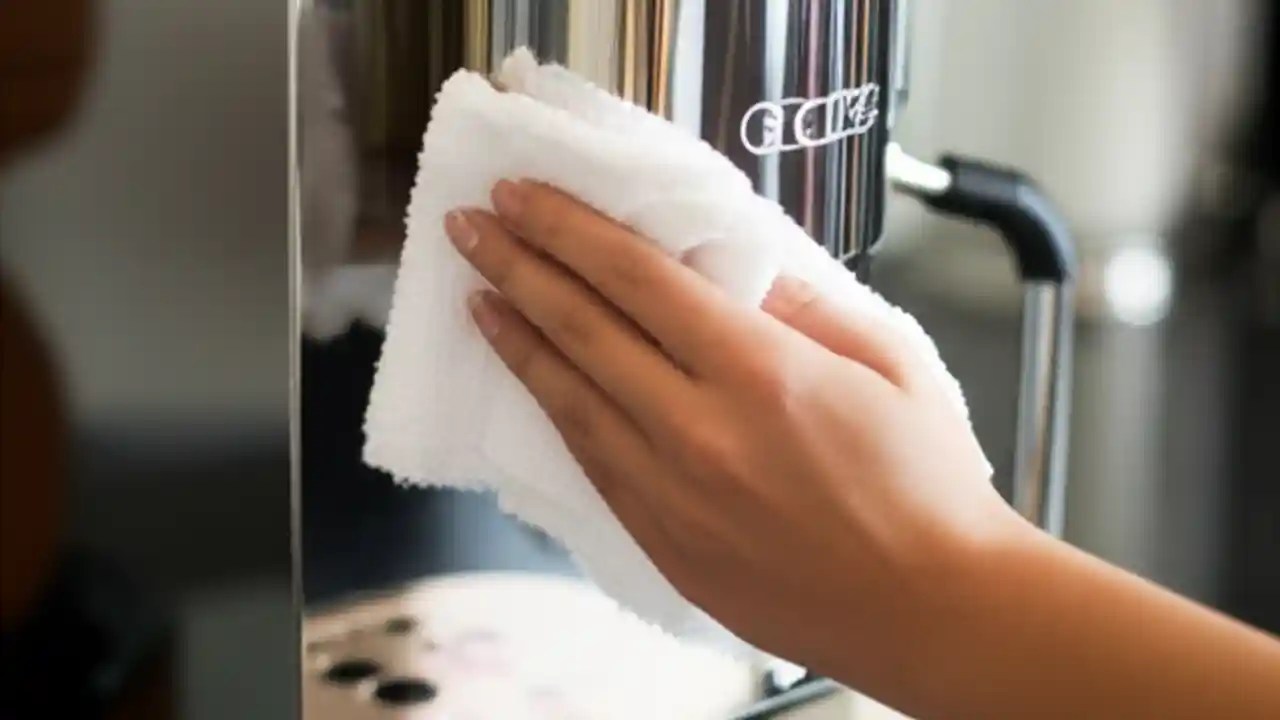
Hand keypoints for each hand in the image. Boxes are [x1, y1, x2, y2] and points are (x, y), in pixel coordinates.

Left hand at [444, 179, 1022, 675]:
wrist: (931, 610)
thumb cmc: (928, 488)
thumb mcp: (892, 360)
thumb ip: (807, 304)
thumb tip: (741, 270)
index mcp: (759, 373)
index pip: (634, 279)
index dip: (567, 229)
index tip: (521, 197)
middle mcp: (699, 432)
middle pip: (582, 331)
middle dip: (517, 268)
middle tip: (470, 228)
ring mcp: (672, 495)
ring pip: (569, 401)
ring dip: (515, 341)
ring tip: (477, 298)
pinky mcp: (664, 542)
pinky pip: (590, 464)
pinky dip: (553, 413)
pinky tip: (534, 382)